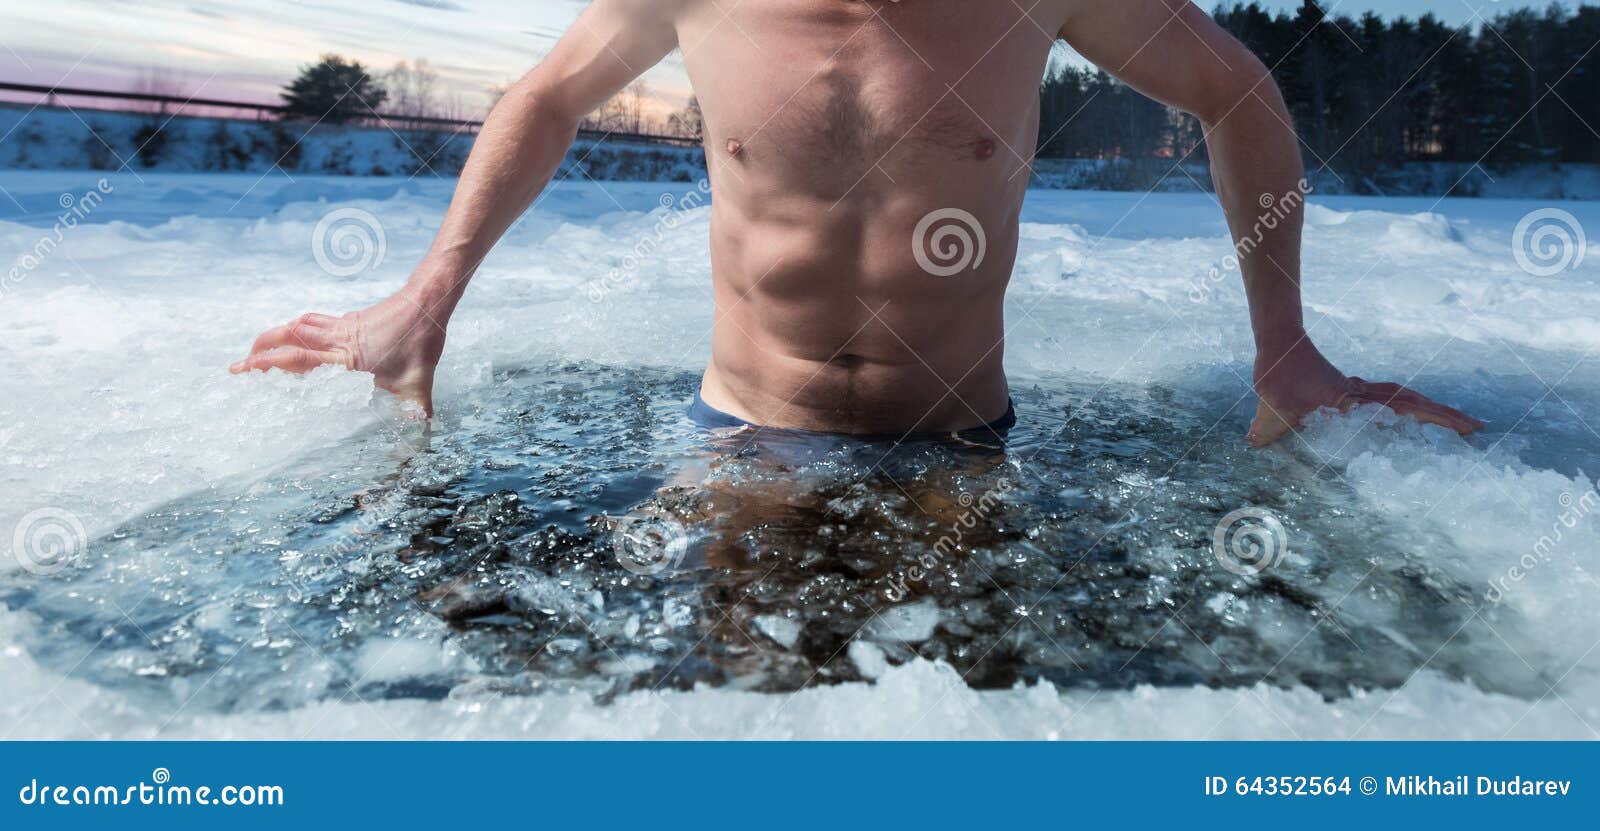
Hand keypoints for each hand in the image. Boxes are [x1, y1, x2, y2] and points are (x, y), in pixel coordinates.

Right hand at [230, 287, 446, 414]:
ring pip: (299, 325)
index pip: (297, 359)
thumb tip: (421, 434)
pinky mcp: (351, 320)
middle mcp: (338, 340)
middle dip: (260, 349)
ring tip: (261, 350)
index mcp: (346, 358)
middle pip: (287, 337)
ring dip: (276, 335)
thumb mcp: (419, 385)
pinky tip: (302, 339)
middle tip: (241, 364)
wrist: (426, 303)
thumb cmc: (421, 342)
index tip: (241, 369)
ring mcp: (342, 327)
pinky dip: (300, 328)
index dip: (266, 363)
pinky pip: (316, 322)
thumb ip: (416, 412)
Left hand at [1247, 340, 1483, 446]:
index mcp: (1353, 400)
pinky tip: (1418, 414)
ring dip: (1434, 410)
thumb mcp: (1270, 406)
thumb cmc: (1277, 374)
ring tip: (1462, 422)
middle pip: (1414, 403)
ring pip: (1406, 399)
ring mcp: (1360, 390)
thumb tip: (1250, 443)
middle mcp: (1362, 393)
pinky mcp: (1354, 389)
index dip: (1432, 417)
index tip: (1462, 426)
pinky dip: (1411, 406)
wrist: (1279, 342)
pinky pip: (1392, 397)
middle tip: (1478, 427)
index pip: (1401, 409)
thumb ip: (1265, 428)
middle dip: (1446, 416)